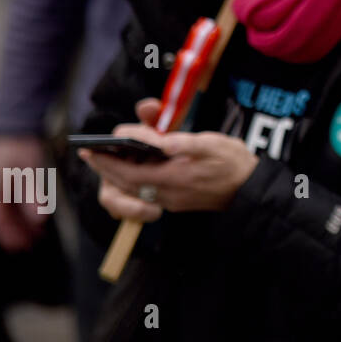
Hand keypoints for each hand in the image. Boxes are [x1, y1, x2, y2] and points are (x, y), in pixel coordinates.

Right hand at [0, 134, 50, 250]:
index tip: (18, 245)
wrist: (19, 127)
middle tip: (29, 245)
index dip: (7, 233)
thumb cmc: (23, 147)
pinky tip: (35, 218)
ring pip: (8, 210)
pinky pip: (12, 201)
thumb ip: (34, 195)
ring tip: (36, 235)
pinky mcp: (7, 181)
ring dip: (20, 223)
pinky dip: (23, 211)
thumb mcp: (31, 171)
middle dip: (15, 232)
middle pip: (2, 216)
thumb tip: (39, 218)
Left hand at [79, 97, 259, 216]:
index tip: (98, 144)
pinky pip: (146, 194)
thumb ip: (187, 142)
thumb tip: (163, 140)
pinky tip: (131, 170)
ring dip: (116, 175)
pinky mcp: (177, 201)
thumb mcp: (214, 144)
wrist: (251, 189)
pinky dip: (132, 182)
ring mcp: (172, 199)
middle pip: (127, 183)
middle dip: (106, 167)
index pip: (132, 170)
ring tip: (105, 160)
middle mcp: (169, 192)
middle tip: (89, 153)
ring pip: (134, 190)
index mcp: (175, 176)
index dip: (111, 158)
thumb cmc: (234, 163)